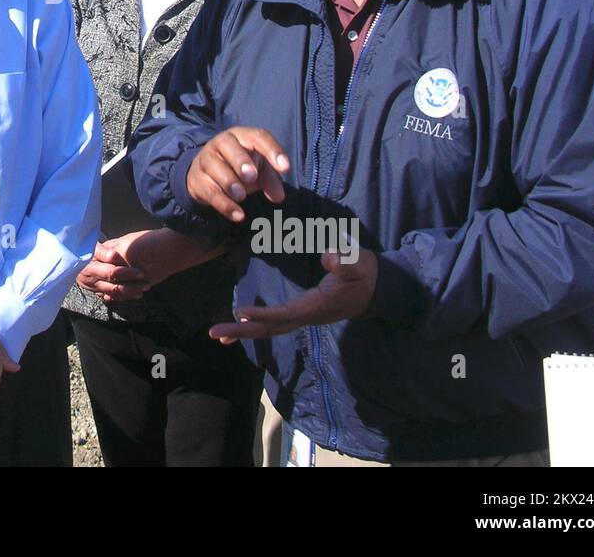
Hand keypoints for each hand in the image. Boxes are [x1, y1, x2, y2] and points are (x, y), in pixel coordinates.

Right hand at [75, 236, 149, 301]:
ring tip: (144, 289)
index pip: (112, 273)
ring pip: (114, 295)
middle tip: (147, 285)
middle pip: (114, 287)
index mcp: (90, 269)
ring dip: (130, 293)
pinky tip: (135, 294)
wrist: (72, 258)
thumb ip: (104, 251)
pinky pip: (112, 298)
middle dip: (132, 287)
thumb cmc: (86, 249)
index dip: (127, 273)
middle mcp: (91, 281)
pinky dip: (124, 297)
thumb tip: (114, 256)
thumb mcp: (93, 246)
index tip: (141, 272)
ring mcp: (94, 289)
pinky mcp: (97, 292)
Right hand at [187, 126, 289, 221]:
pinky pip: (209, 191)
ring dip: (229, 182)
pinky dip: (224, 204)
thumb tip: (278, 197)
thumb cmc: (239, 167)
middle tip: (251, 177)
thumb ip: (270, 180)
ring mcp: (205, 160)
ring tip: (242, 197)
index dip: (272, 150)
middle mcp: (221, 143)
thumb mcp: (259, 170)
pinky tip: (238, 215)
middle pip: (228, 145)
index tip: (285, 168)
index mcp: (241, 136)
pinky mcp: (197, 180)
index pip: (258, 136)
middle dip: (240, 161)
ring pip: (214, 167)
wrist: (205, 173)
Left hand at [208, 250, 378, 343]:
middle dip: (242, 332)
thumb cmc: (366, 273)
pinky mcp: (303, 312)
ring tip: (219, 336)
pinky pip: (276, 323)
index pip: (284, 314)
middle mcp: (306, 316)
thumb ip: (346, 259)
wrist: (379, 289)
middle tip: (214, 334)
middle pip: (270, 329)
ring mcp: (304, 316)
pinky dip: (256, 325)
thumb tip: (330, 257)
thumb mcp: (359, 262)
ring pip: (271, 329)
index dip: (262, 315)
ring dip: (244, 332)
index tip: (239, 313)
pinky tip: (241, 323)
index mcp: (315, 306)